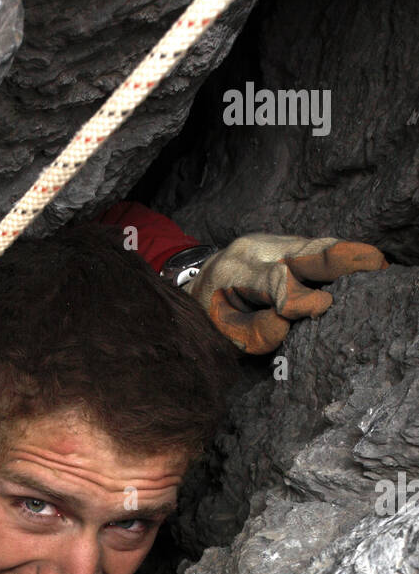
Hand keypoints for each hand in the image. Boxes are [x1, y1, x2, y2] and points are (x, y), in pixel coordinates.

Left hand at [186, 233, 388, 353]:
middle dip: (339, 257)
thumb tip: (288, 322)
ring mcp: (273, 242)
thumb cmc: (208, 317)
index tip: (324, 305)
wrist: (195, 283)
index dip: (298, 295)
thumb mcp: (221, 332)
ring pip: (315, 246)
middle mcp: (256, 249)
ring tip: (377, 264)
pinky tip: (362, 266)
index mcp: (235, 271)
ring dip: (348, 256)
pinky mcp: (286, 244)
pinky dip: (341, 259)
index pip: (273, 281)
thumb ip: (253, 332)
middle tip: (373, 264)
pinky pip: (317, 249)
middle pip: (304, 250)